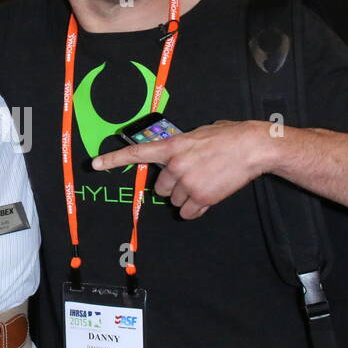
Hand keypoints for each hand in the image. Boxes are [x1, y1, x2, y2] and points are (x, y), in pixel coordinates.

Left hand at [91, 120, 273, 219]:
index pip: (137, 153)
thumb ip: (181, 147)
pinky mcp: (201, 198)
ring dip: (187, 196)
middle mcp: (175, 165)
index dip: (113, 159)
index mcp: (172, 146)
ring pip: (175, 200)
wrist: (252, 147)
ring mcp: (187, 183)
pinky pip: (188, 212)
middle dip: (173, 185)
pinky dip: (196, 208)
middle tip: (193, 175)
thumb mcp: (198, 135)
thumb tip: (176, 156)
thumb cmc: (228, 137)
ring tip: (207, 181)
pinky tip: (209, 194)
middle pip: (160, 188)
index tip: (95, 164)